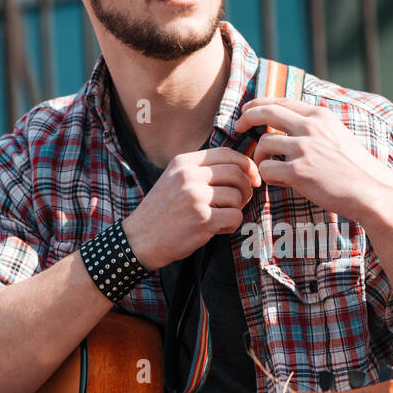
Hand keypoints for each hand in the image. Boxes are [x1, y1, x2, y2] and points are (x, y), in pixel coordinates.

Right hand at [121, 147, 261, 270]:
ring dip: (237, 208)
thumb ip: (201, 170)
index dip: (246, 164)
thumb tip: (241, 167)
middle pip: (236, 173)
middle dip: (246, 188)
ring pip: (237, 196)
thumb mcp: (174, 180)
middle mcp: (189, 176)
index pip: (227, 153)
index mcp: (183, 162)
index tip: (252, 177)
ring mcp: (195, 197)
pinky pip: (235, 217)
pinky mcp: (202, 220)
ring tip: (223, 217)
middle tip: (241, 201)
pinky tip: (219, 228)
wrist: (140, 239)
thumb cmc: (162, 211)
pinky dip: (232, 225)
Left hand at [235, 97, 392, 218]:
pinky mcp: (298, 172)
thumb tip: (293, 126)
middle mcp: (310, 127)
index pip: (282, 101)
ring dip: (259, 156)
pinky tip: (277, 181)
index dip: (260, 104)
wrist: (371, 190)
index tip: (248, 110)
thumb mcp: (338, 135)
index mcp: (320, 116)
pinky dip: (267, 176)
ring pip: (263, 143)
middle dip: (247, 117)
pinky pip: (267, 169)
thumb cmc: (356, 168)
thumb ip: (317, 128)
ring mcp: (303, 149)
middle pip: (266, 112)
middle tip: (238, 126)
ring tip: (267, 167)